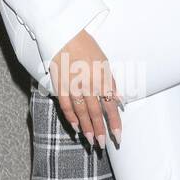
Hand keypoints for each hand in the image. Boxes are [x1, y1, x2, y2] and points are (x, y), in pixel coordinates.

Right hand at [49, 30, 122, 146]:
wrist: (64, 34)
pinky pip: (65, 106)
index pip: (111, 106)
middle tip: (103, 145)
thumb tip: (119, 100)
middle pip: (96, 113)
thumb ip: (112, 83)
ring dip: (87, 129)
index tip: (118, 137)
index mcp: (102, 79)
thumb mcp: (105, 62)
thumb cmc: (86, 46)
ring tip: (91, 142)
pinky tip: (75, 128)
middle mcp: (89, 85)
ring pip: (81, 113)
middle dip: (100, 131)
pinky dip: (71, 117)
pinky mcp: (60, 85)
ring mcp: (73, 86)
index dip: (115, 123)